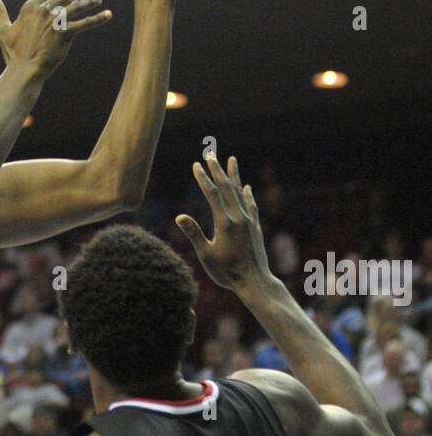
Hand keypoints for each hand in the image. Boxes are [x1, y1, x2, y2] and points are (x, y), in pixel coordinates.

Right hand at [0, 0, 111, 77]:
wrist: (23, 71)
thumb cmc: (12, 54)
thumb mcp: (3, 30)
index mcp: (29, 7)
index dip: (50, 2)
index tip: (54, 9)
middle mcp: (43, 10)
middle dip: (68, 0)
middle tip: (75, 6)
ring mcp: (56, 20)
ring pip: (76, 6)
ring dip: (89, 2)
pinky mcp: (66, 32)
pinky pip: (85, 23)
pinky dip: (98, 18)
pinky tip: (109, 15)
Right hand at [175, 152, 275, 296]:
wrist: (255, 281)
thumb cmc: (227, 272)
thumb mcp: (206, 255)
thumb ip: (194, 234)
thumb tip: (180, 216)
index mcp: (224, 223)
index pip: (212, 194)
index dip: (203, 179)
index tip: (196, 165)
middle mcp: (238, 217)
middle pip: (226, 188)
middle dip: (217, 170)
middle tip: (211, 154)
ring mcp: (249, 221)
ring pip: (240, 192)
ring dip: (234, 175)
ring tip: (231, 160)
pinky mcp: (256, 227)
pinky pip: (251, 205)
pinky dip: (247, 194)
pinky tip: (246, 188)